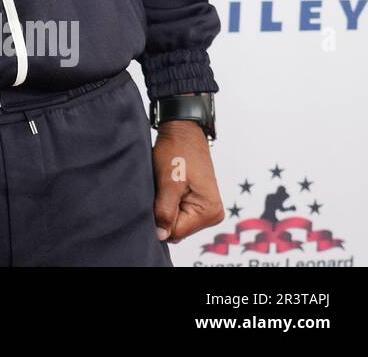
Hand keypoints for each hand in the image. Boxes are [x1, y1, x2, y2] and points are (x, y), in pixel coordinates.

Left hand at [152, 121, 224, 242]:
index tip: (155, 199)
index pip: (175, 232)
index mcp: (208, 211)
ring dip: (165, 208)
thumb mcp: (167, 182)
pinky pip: (178, 213)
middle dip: (162, 214)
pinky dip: (168, 203)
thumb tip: (161, 236)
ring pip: (176, 221)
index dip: (159, 219)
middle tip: (159, 191)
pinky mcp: (199, 203)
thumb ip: (165, 211)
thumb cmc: (176, 152)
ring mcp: (206, 209)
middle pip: (177, 229)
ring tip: (164, 187)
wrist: (182, 131)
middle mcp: (212, 214)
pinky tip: (167, 188)